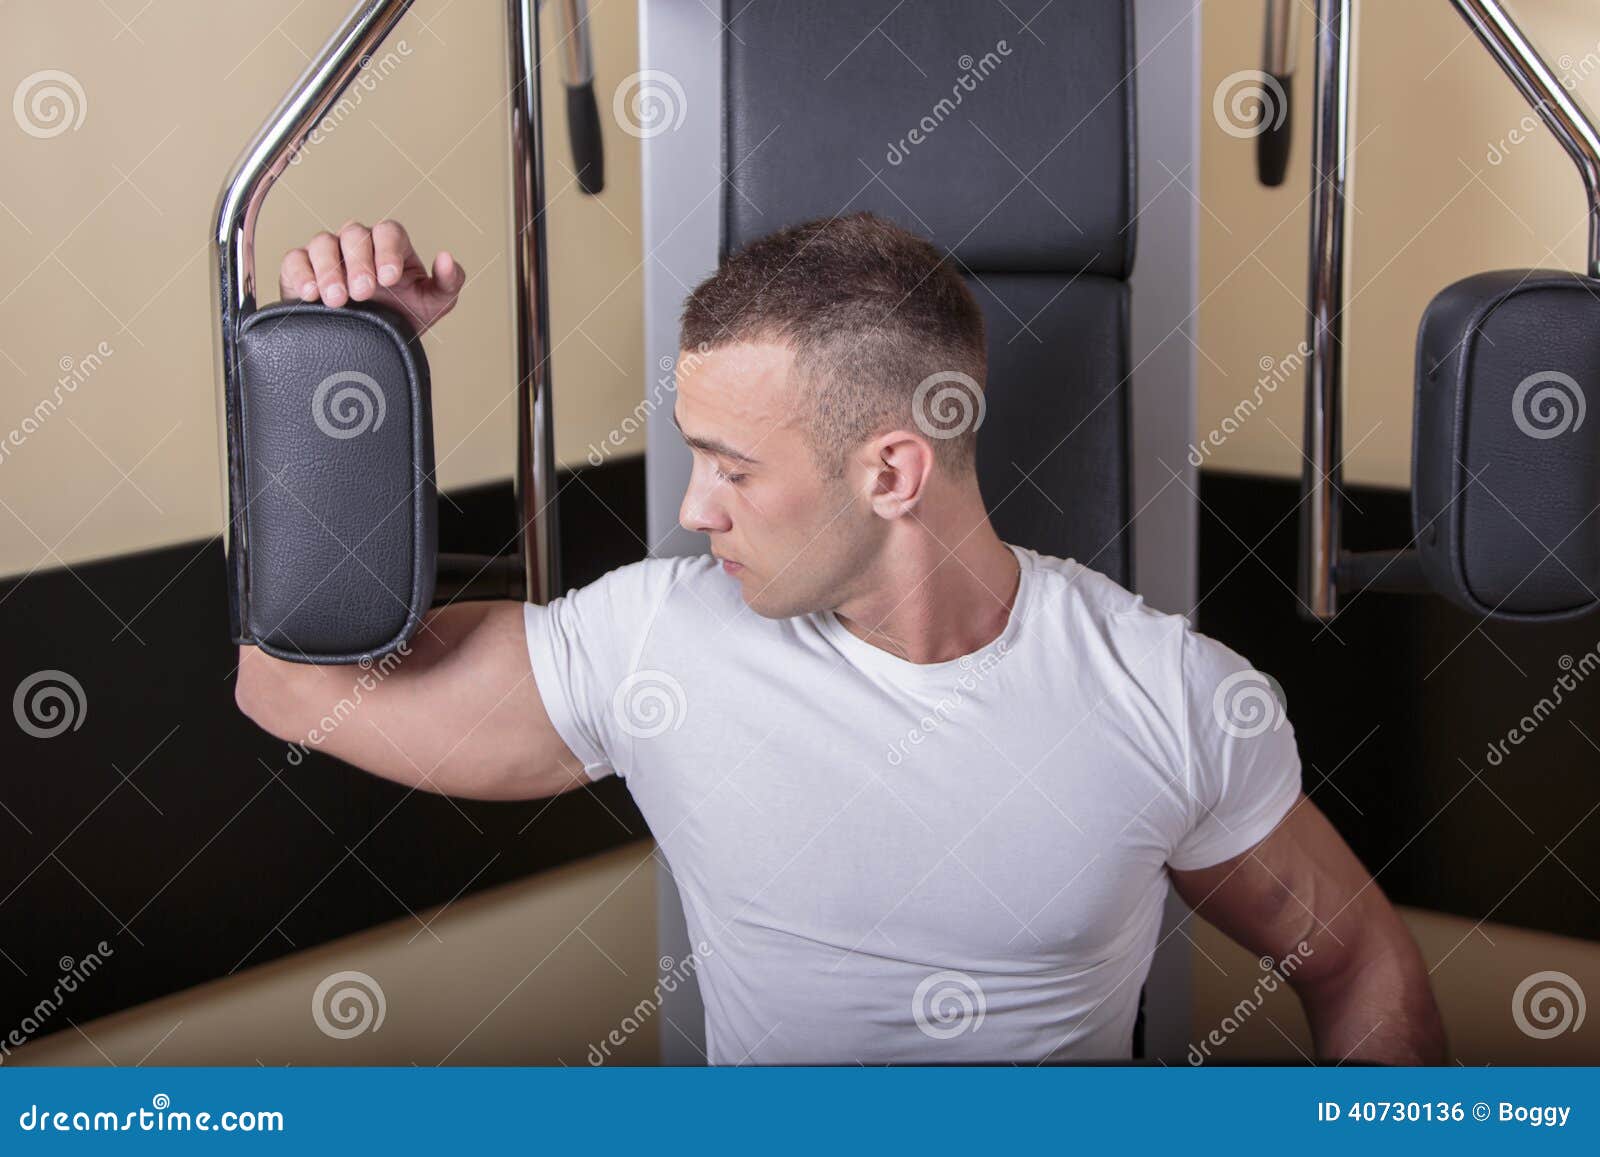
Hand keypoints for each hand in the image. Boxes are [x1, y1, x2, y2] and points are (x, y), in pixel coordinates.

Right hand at [279, 219, 465, 335]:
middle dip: (359, 262)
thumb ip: (448, 283)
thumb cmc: (400, 317)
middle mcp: (358, 246)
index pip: (389, 232)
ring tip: (338, 299)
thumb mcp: (433, 304)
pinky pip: (295, 260)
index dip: (388, 250)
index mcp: (390, 247)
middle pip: (354, 234)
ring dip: (330, 270)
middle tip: (364, 292)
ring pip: (323, 243)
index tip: (390, 278)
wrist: (370, 346)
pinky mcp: (301, 271)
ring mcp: (329, 255)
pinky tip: (311, 295)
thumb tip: (447, 258)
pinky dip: (301, 274)